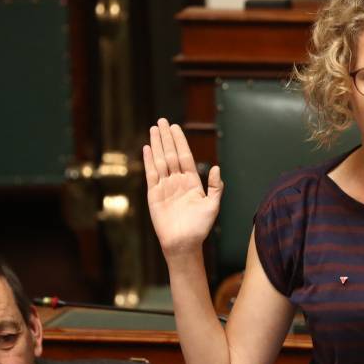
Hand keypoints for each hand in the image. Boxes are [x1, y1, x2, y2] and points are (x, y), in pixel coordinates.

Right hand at [143, 118, 222, 255]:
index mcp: (192, 182)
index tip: (176, 127)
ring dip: (157, 144)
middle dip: (167, 137)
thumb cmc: (200, 227)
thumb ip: (215, 186)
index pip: (185, 156)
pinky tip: (147, 148)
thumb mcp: (212, 205)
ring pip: (160, 161)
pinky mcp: (154, 194)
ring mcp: (165, 187)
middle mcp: (177, 181)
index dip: (180, 142)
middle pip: (171, 154)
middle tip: (162, 121)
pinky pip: (151, 174)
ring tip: (154, 128)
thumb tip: (216, 167)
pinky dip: (149, 161)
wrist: (184, 243)